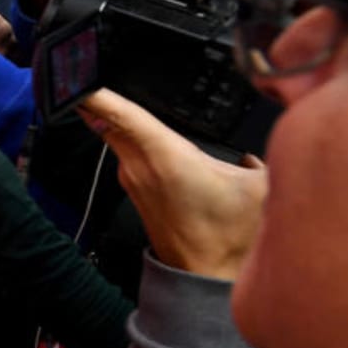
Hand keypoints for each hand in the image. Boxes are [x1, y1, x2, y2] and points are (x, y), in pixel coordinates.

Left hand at [77, 89, 267, 280]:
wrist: (206, 281)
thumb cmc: (228, 240)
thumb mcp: (261, 187)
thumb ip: (267, 154)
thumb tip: (275, 136)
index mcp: (164, 154)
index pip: (118, 112)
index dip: (92, 89)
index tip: (72, 71)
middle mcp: (139, 164)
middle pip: (106, 117)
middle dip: (90, 92)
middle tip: (75, 67)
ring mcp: (133, 179)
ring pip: (116, 134)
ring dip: (114, 114)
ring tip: (101, 90)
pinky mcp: (136, 191)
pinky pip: (127, 152)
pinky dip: (129, 136)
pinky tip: (145, 132)